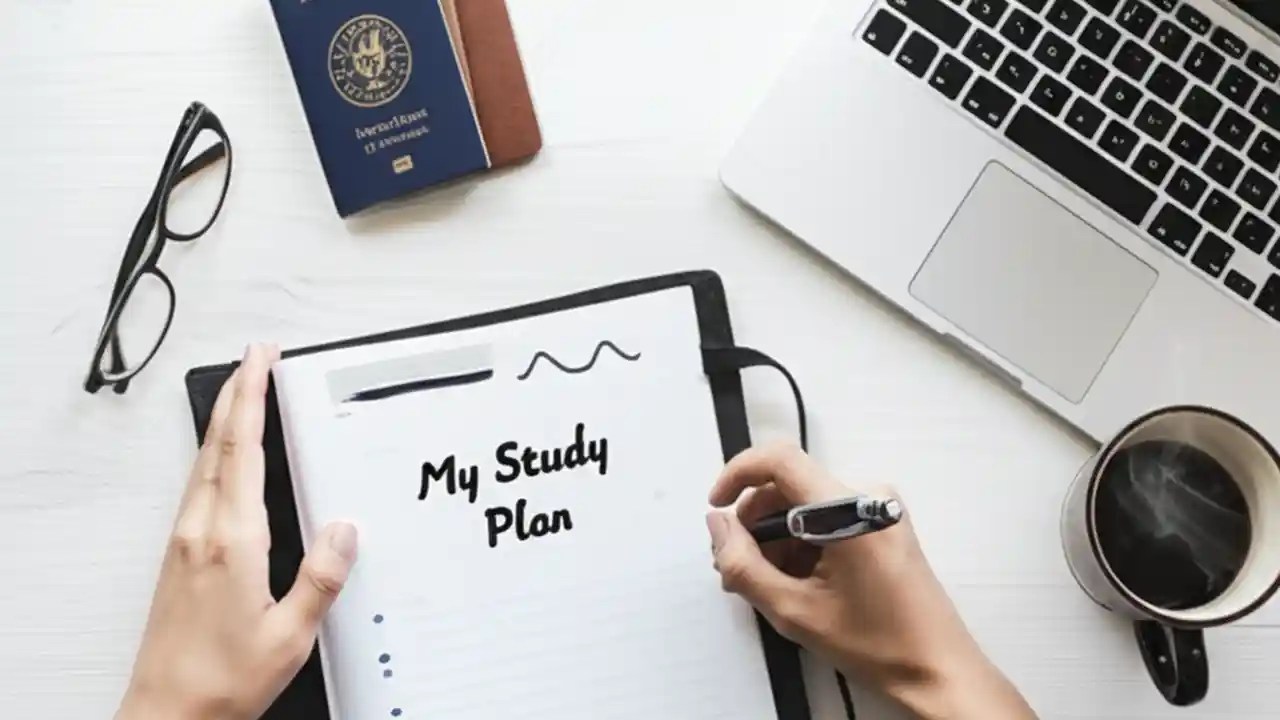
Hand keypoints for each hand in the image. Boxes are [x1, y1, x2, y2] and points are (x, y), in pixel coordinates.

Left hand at [116, 344, 358, 719]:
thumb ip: (321, 579)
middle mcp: (200, 533)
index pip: (242, 450)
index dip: (250, 398)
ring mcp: (182, 543)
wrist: (166, 716)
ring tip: (243, 397)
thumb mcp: (291, 636)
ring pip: (203, 464)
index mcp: (231, 541)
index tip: (260, 360)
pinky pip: (197, 488)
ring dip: (224, 423)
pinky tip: (224, 462)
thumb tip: (345, 529)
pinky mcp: (177, 559)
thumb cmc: (223, 681)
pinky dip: (215, 457)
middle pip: (216, 446)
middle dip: (235, 395)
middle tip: (255, 360)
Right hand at [706, 444, 1034, 719]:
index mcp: (849, 510)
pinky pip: (826, 518)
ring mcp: (879, 509)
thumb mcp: (794, 610)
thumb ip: (743, 564)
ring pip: (803, 505)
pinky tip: (795, 582)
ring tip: (766, 586)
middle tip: (735, 570)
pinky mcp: (882, 524)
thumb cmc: (878, 644)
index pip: (780, 459)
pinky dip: (801, 544)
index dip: (738, 474)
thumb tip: (717, 525)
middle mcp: (868, 496)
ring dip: (775, 539)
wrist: (937, 668)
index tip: (717, 507)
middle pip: (788, 486)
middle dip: (753, 524)